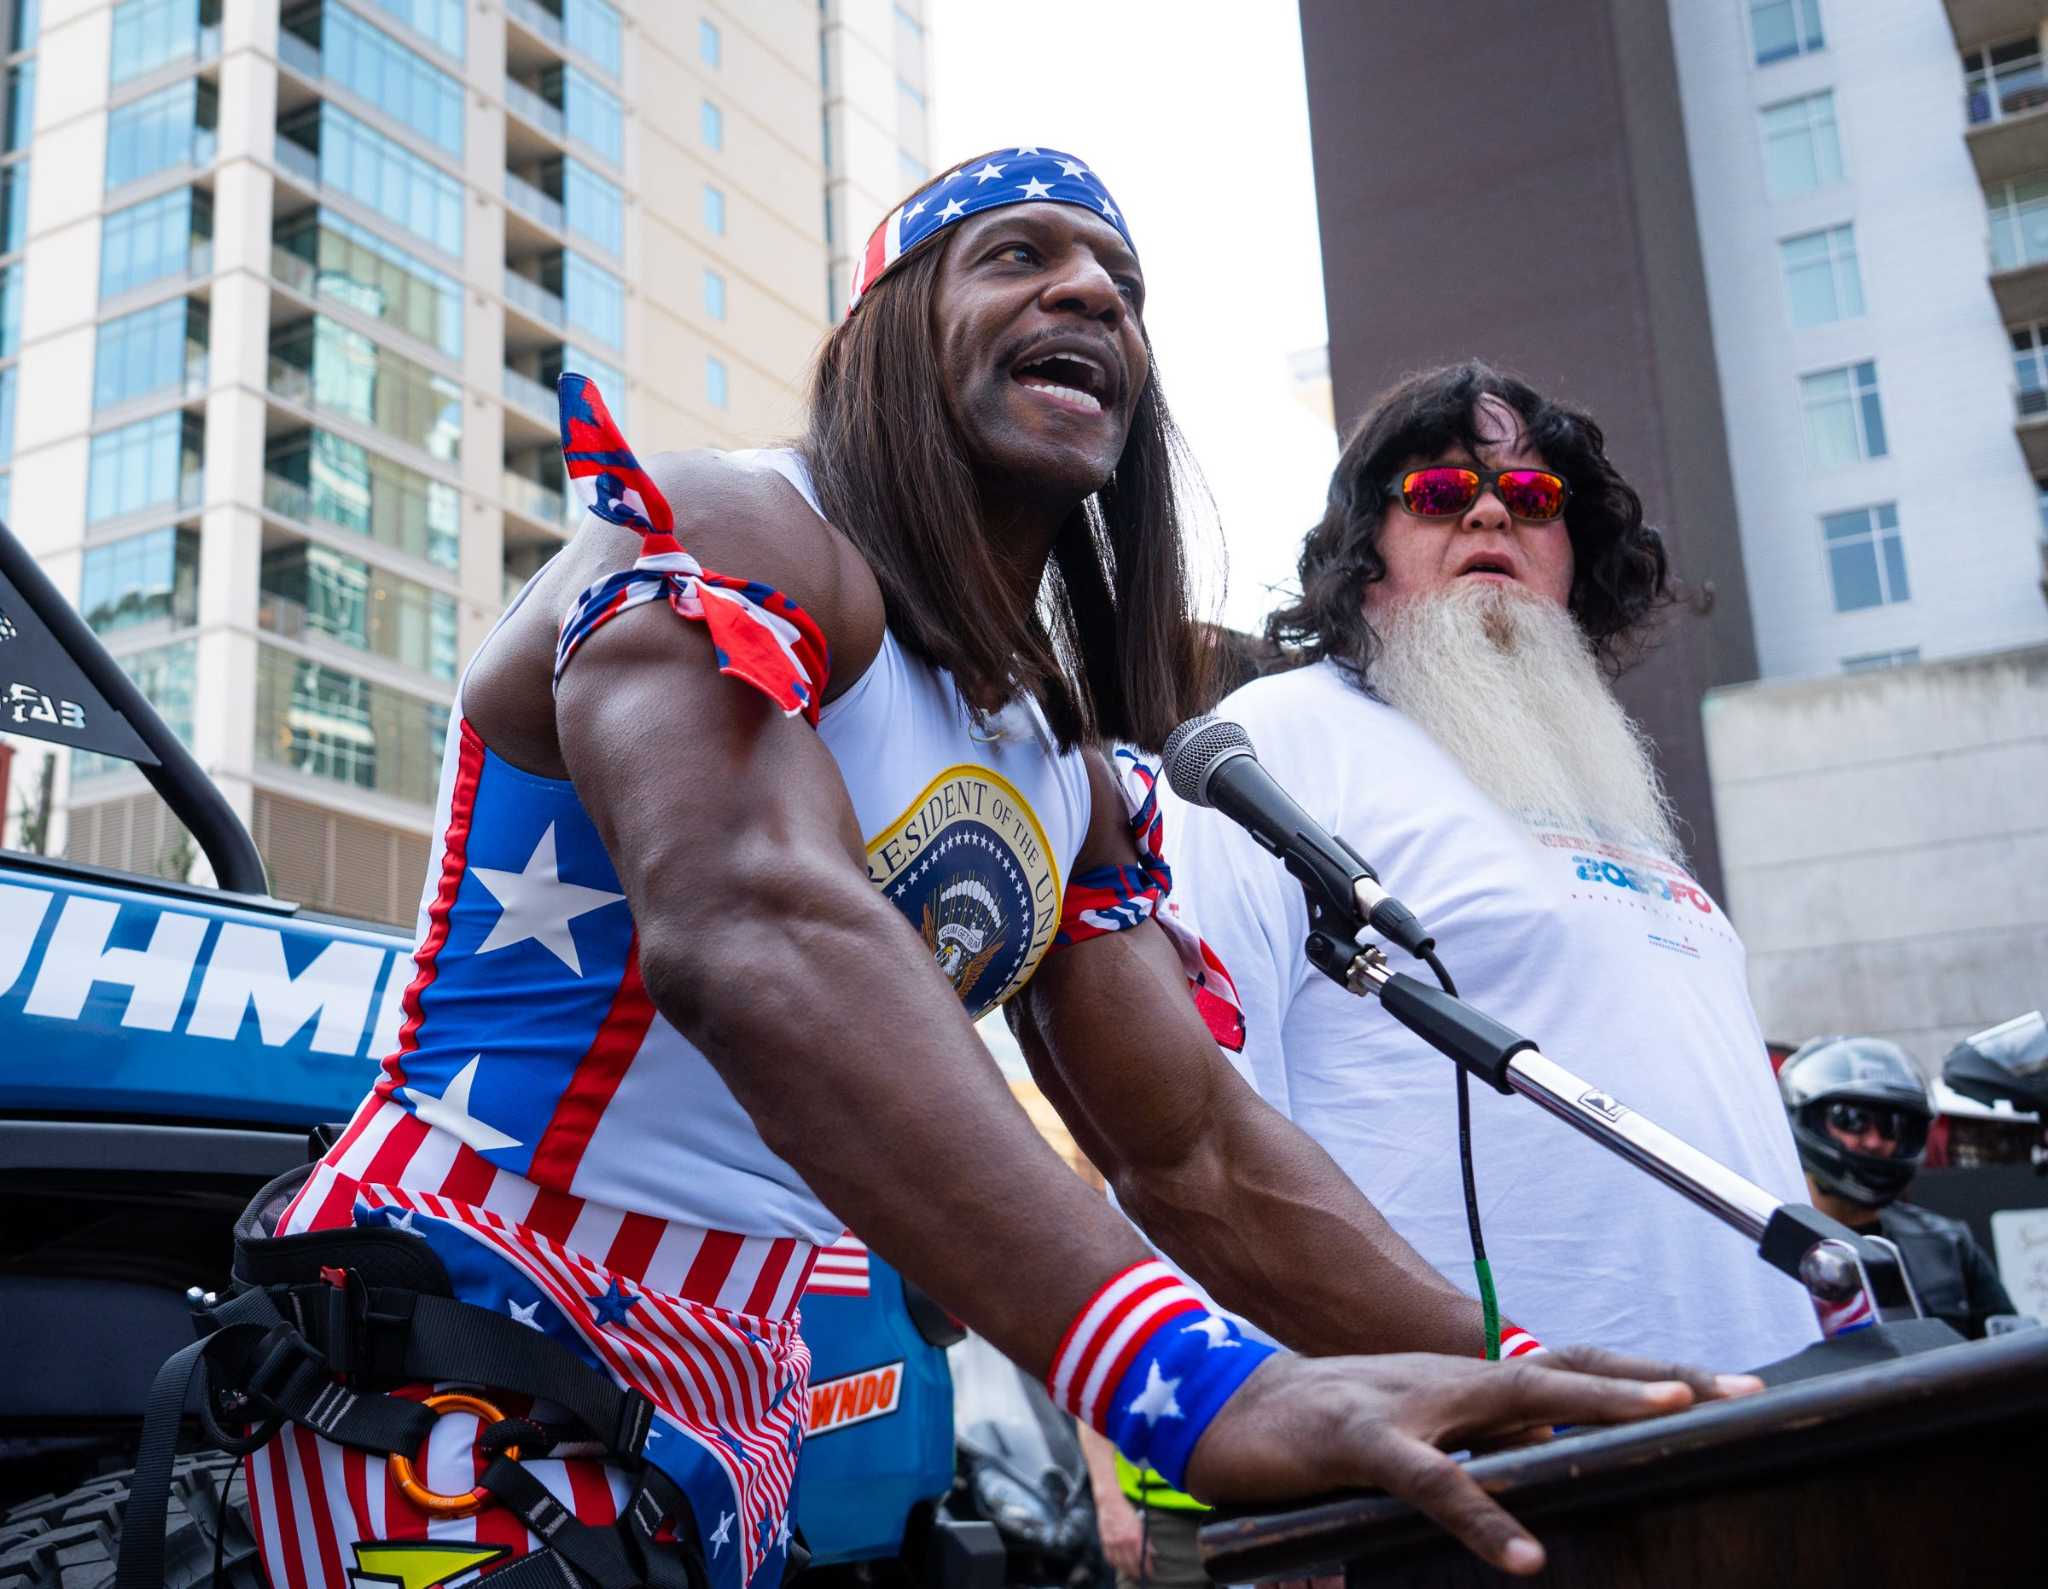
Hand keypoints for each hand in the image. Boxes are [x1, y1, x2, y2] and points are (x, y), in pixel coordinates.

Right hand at [1092, 1488, 1154, 1580]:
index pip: (1142, 1558)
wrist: (1110, 1502)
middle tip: (1140, 1576)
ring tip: (1130, 1572)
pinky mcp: (1104, 1542)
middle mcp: (1124, 1542)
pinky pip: (1109, 1558)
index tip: (1149, 1573)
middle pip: (1131, 1564)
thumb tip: (1153, 1553)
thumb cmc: (1126, 1512)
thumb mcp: (1140, 1524)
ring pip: (1120, 1564)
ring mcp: (1113, 1543)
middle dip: (1137, 1573)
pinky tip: (1118, 1564)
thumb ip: (1146, 1540)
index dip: (1147, 1568)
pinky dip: (1114, 1564)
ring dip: (1126, 1570)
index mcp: (1135, 1536)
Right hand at [1184, 1348, 1763, 1575]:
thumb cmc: (1320, 1428)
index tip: (1725, 1387)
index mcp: (1461, 1384)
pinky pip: (1432, 1480)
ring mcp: (1408, 1401)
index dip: (1643, 1374)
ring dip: (1594, 1404)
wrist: (1223, 1408)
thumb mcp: (1413, 1437)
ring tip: (1665, 1417)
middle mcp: (1448, 1379)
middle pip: (1564, 1368)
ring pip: (1515, 1396)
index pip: (1568, 1370)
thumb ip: (1481, 1447)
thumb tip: (1554, 1460)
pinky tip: (1522, 1552)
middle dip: (1651, 1376)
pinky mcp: (1359, 1439)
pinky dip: (1480, 1513)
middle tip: (1732, 1387)